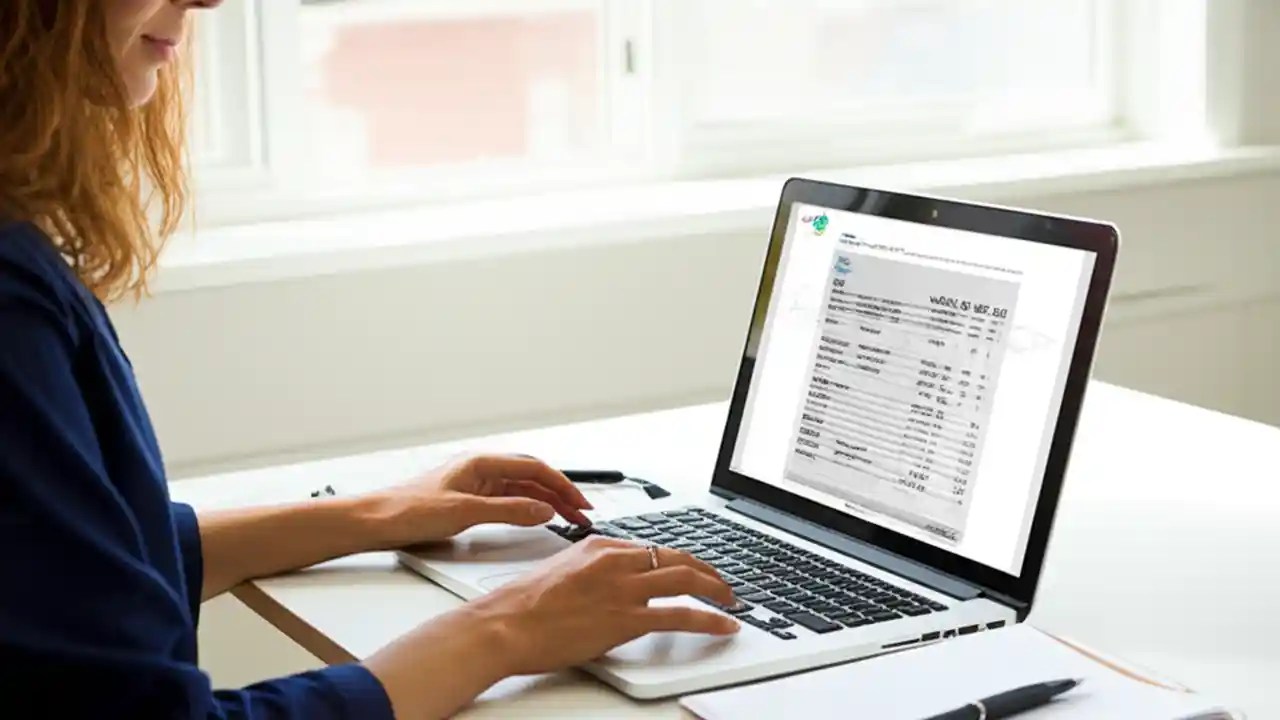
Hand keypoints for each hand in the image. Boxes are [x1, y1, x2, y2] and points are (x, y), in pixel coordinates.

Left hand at [367, 454, 593, 547]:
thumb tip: (542, 509)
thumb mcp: (464, 513)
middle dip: (560, 493)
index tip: (580, 502)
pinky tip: (536, 517)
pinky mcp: (468, 499)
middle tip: (582, 513)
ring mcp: (474, 484)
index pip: (533, 468)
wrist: (374, 521)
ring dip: (546, 501)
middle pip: (531, 476)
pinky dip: (527, 507)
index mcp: (480, 463)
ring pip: (521, 488)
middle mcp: (479, 469)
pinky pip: (507, 499)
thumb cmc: (407, 510)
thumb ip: (508, 510)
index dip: (562, 485)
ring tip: (568, 518)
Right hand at [473, 536, 740, 676]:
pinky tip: (723, 625)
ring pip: (686, 579)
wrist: (505, 624)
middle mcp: (616, 560)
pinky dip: (709, 619)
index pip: (652, 547)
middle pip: (676, 557)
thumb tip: (609, 583)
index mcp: (600, 546)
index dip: (678, 560)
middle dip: (706, 570)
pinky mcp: (626, 618)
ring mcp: (624, 588)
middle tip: (720, 583)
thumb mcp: (561, 570)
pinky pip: (681, 615)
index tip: (690, 569)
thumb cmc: (522, 605)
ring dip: (715, 589)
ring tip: (730, 601)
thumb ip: (592, 571)